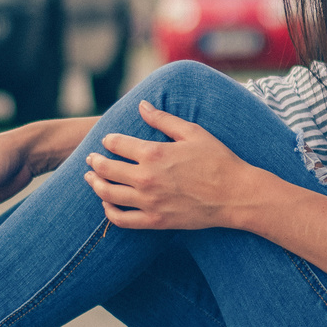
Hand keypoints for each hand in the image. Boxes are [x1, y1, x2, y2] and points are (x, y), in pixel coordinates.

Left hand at [82, 100, 255, 230]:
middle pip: (106, 169)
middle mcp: (146, 178)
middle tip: (90, 158)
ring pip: (108, 194)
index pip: (117, 144)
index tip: (107, 140)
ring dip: (95, 185)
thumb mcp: (192, 132)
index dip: (109, 140)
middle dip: (94, 161)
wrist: (235, 195)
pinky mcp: (155, 221)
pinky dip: (109, 212)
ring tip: (90, 179)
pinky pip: (122, 220)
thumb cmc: (217, 160)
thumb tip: (142, 105)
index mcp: (154, 153)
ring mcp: (149, 201)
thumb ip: (163, 119)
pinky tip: (108, 205)